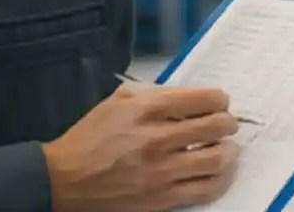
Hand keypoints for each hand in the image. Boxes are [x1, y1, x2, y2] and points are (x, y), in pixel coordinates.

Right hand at [42, 85, 240, 211]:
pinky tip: (219, 172)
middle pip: (215, 127)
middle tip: (227, 124)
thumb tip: (188, 97)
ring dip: (229, 151)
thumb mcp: (116, 102)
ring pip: (217, 159)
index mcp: (145, 110)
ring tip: (227, 148)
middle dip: (228, 123)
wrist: (64, 181)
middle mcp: (156, 139)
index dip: (219, 99)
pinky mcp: (162, 199)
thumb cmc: (89, 140)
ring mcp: (160, 172)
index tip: (220, 102)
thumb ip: (153, 94)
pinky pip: (206, 189)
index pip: (202, 99)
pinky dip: (221, 178)